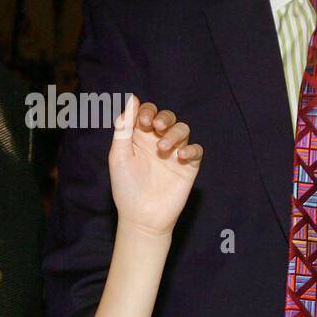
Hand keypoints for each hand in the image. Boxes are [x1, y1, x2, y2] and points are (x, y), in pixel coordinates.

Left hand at [108, 95, 201, 236]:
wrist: (142, 217)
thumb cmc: (126, 188)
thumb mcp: (119, 156)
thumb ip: (124, 128)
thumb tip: (132, 99)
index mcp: (139, 138)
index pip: (147, 113)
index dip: (145, 112)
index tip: (141, 122)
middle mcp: (158, 142)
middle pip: (167, 117)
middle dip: (163, 118)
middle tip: (156, 126)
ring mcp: (174, 154)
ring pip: (183, 130)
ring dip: (175, 133)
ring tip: (163, 147)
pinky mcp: (188, 167)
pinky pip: (196, 150)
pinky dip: (192, 149)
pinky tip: (180, 157)